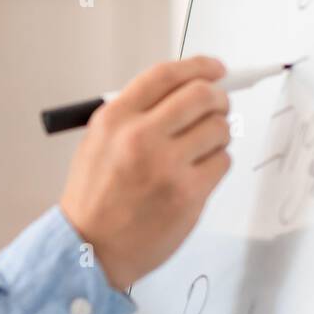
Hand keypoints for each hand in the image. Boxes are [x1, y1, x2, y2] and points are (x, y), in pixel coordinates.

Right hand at [58, 55, 231, 289]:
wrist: (91, 248)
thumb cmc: (94, 198)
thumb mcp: (98, 142)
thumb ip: (137, 114)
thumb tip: (186, 92)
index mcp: (115, 119)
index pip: (165, 75)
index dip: (197, 66)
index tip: (215, 69)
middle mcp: (140, 136)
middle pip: (201, 95)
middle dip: (218, 97)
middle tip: (218, 107)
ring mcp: (167, 165)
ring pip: (220, 128)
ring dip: (218, 135)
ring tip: (200, 150)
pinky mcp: (188, 193)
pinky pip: (222, 162)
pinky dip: (216, 165)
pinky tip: (196, 175)